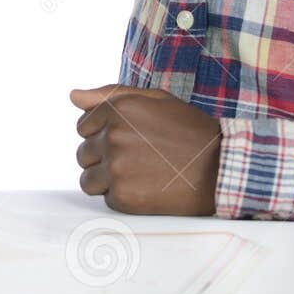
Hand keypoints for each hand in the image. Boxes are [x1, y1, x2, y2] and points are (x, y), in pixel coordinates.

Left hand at [71, 84, 221, 214]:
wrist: (221, 167)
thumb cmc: (188, 130)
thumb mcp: (154, 100)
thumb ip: (110, 95)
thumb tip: (72, 96)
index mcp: (117, 109)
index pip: (83, 126)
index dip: (105, 134)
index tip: (130, 139)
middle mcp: (112, 136)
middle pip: (83, 153)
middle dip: (104, 157)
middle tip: (138, 159)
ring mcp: (116, 167)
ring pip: (88, 179)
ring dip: (107, 180)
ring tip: (140, 175)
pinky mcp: (124, 196)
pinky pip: (106, 198)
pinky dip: (123, 197)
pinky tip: (147, 187)